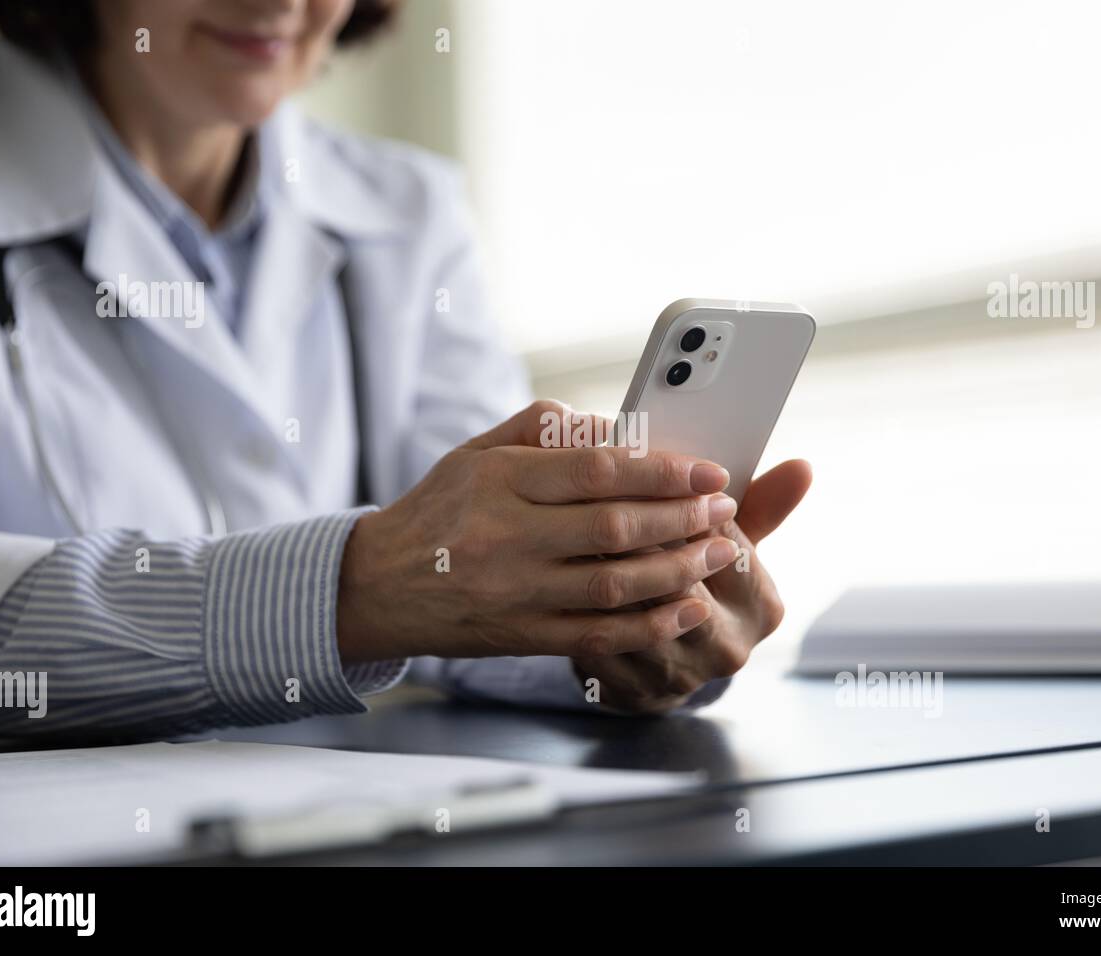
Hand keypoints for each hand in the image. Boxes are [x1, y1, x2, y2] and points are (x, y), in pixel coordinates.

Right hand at [336, 401, 741, 662]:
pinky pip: (598, 635)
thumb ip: (543, 428)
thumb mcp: (476, 451)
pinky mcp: (522, 636)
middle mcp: (507, 537)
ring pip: (613, 584)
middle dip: (682, 518)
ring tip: (718, 552)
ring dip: (678, 569)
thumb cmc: (439, 508)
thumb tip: (618, 428)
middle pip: (614, 528)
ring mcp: (516, 593)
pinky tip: (688, 608)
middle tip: (724, 508)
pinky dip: (650, 625)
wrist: (377, 586)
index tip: (708, 471)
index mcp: (499, 480)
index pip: (596, 471)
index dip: (662, 472)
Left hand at [572, 459, 811, 713]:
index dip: (681, 500)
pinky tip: (559, 568)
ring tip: (572, 522)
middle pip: (679, 575)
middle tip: (599, 487)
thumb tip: (802, 466)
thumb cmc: (701, 587)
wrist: (665, 669)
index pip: (723, 539)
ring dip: (603, 563)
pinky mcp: (635, 689)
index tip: (645, 466)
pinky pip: (601, 638)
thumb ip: (763, 506)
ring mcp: (682, 673)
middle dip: (639, 529)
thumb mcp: (735, 548)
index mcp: (762, 605)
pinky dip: (578, 601)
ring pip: (636, 607)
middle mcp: (729, 645)